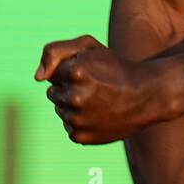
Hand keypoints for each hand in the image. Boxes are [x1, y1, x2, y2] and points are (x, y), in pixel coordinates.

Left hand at [35, 35, 163, 144]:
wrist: (146, 96)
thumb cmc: (115, 68)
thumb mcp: (89, 46)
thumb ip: (55, 51)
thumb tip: (37, 77)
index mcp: (75, 72)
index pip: (52, 74)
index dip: (70, 71)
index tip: (90, 72)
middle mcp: (74, 97)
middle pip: (52, 93)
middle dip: (68, 88)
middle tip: (94, 87)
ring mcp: (77, 119)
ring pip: (60, 110)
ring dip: (73, 105)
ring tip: (98, 101)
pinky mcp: (80, 137)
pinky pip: (68, 126)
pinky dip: (80, 121)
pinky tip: (98, 115)